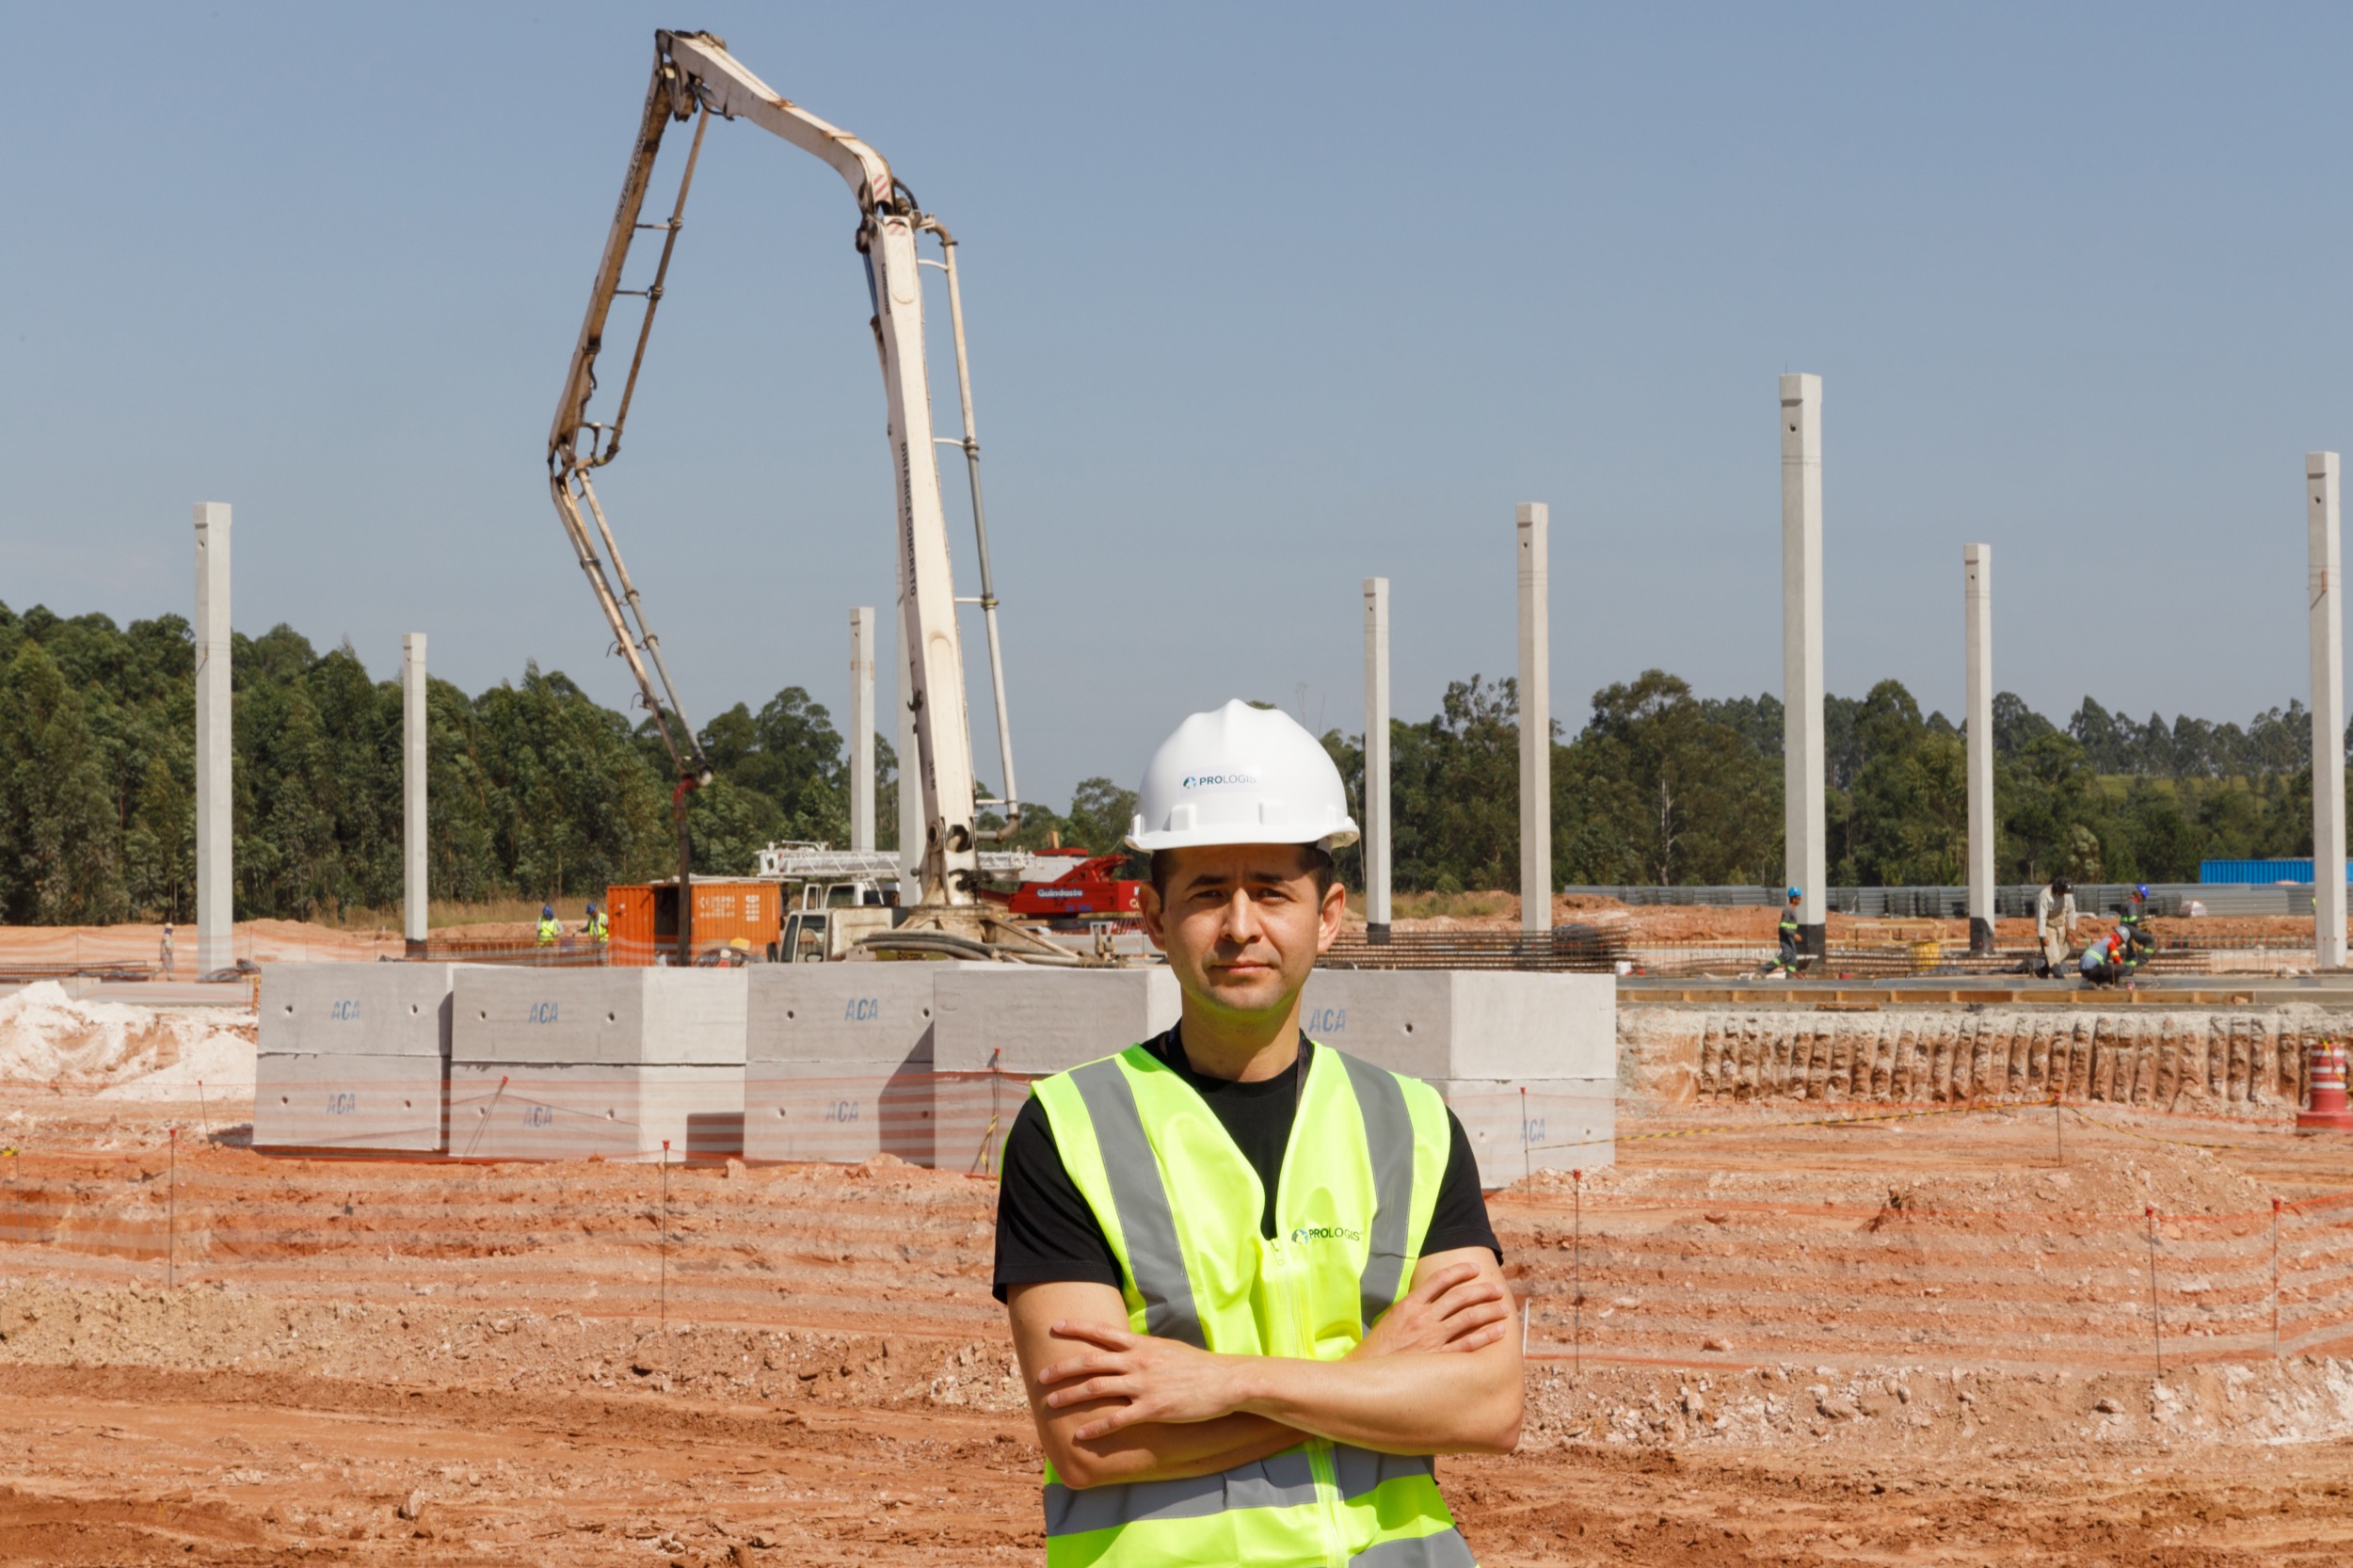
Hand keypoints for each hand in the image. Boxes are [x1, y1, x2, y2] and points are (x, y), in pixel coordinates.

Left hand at [1038, 1321, 1245, 1440]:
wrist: (1225, 1381)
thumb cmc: (1197, 1366)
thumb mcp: (1167, 1348)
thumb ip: (1143, 1349)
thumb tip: (1125, 1347)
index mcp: (1141, 1345)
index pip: (1101, 1332)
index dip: (1076, 1328)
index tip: (1054, 1326)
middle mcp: (1138, 1362)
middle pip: (1090, 1362)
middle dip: (1062, 1369)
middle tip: (1041, 1376)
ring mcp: (1144, 1385)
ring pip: (1097, 1389)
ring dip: (1069, 1396)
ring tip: (1050, 1404)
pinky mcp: (1153, 1409)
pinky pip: (1117, 1419)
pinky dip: (1096, 1427)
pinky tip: (1081, 1434)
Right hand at [1352, 1260, 1512, 1359]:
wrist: (1366, 1374)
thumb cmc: (1378, 1348)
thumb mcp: (1391, 1319)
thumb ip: (1413, 1308)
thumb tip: (1432, 1300)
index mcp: (1410, 1304)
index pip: (1440, 1280)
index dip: (1460, 1271)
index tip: (1475, 1270)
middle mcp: (1423, 1318)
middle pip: (1459, 1297)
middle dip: (1482, 1291)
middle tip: (1496, 1290)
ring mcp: (1432, 1338)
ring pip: (1468, 1318)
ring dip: (1489, 1311)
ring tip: (1503, 1308)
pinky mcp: (1439, 1358)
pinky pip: (1468, 1344)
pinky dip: (1486, 1336)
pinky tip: (1498, 1331)